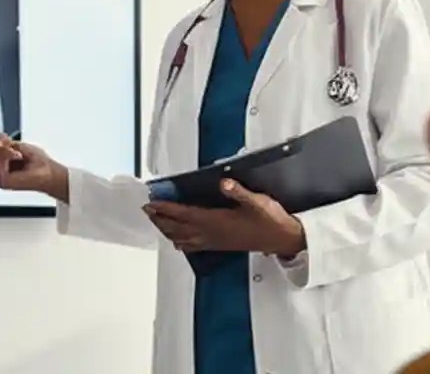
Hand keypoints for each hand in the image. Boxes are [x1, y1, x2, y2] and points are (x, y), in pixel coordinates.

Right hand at [0, 133, 69, 202]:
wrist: (49, 173)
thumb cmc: (39, 162)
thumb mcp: (21, 146)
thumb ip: (5, 145)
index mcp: (2, 164)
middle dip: (0, 144)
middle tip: (13, 147)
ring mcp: (0, 178)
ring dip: (7, 151)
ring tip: (19, 156)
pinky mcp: (3, 182)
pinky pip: (0, 162)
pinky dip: (9, 157)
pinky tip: (17, 159)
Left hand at [142, 179, 305, 257]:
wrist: (283, 240)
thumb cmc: (270, 220)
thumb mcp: (258, 202)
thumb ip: (240, 192)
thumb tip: (225, 182)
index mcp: (217, 222)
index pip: (184, 214)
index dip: (166, 209)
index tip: (152, 203)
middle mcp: (212, 234)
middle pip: (177, 228)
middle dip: (160, 219)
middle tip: (146, 210)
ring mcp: (215, 241)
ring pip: (182, 238)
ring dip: (166, 230)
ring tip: (156, 221)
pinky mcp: (219, 245)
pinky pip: (193, 245)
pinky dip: (180, 241)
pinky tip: (177, 240)